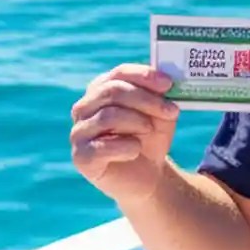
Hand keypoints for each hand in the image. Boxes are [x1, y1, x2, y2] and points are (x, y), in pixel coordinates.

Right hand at [70, 63, 180, 204]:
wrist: (147, 176)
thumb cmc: (151, 138)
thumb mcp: (161, 115)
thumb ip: (161, 97)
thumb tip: (166, 83)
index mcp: (101, 89)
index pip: (119, 73)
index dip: (144, 75)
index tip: (168, 84)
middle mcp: (84, 107)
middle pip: (113, 91)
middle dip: (146, 100)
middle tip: (170, 111)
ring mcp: (79, 132)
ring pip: (108, 116)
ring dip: (137, 122)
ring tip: (150, 130)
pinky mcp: (81, 157)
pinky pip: (102, 147)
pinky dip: (126, 147)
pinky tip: (135, 150)